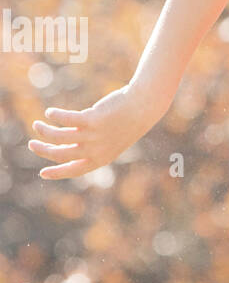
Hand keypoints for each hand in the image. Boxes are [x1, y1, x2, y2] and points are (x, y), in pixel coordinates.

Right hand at [28, 83, 170, 179]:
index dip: (57, 173)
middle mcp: (95, 150)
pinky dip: (55, 116)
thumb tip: (66, 143)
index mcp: (100, 159)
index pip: (74, 170)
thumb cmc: (126, 124)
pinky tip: (50, 112)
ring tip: (37, 125)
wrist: (142, 108)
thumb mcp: (109, 140)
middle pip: (61, 154)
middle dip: (43, 151)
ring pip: (59, 137)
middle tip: (32, 144)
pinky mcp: (92, 119)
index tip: (42, 173)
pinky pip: (66, 119)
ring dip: (44, 132)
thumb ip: (90, 145)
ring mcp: (93, 135)